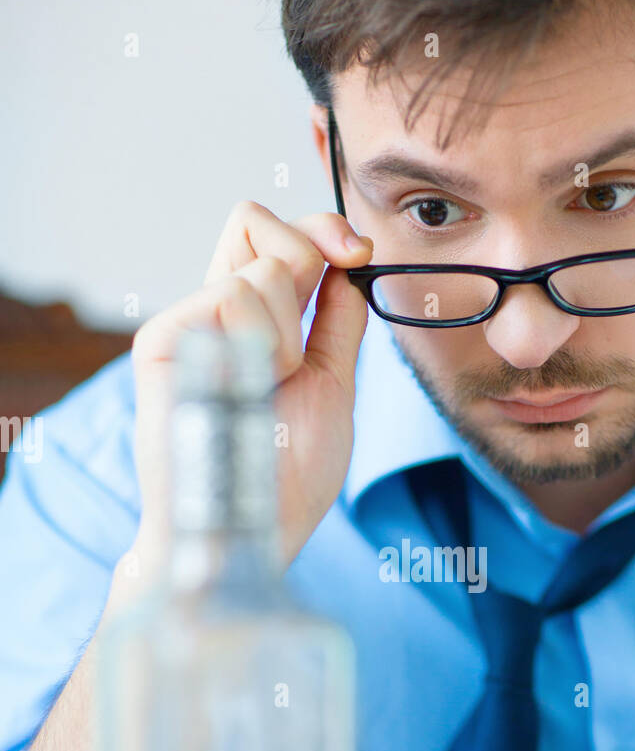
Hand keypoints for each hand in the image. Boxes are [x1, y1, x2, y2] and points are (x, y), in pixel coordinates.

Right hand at [126, 200, 372, 580]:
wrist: (253, 527)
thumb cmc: (287, 474)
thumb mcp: (333, 384)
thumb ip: (338, 321)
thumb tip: (348, 260)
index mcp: (251, 322)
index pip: (278, 238)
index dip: (321, 230)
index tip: (356, 253)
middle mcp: (213, 313)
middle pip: (258, 222)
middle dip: (308, 267)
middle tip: (302, 344)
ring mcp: (186, 323)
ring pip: (263, 270)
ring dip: (288, 339)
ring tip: (265, 393)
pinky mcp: (163, 339)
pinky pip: (234, 296)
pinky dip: (260, 347)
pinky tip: (244, 390)